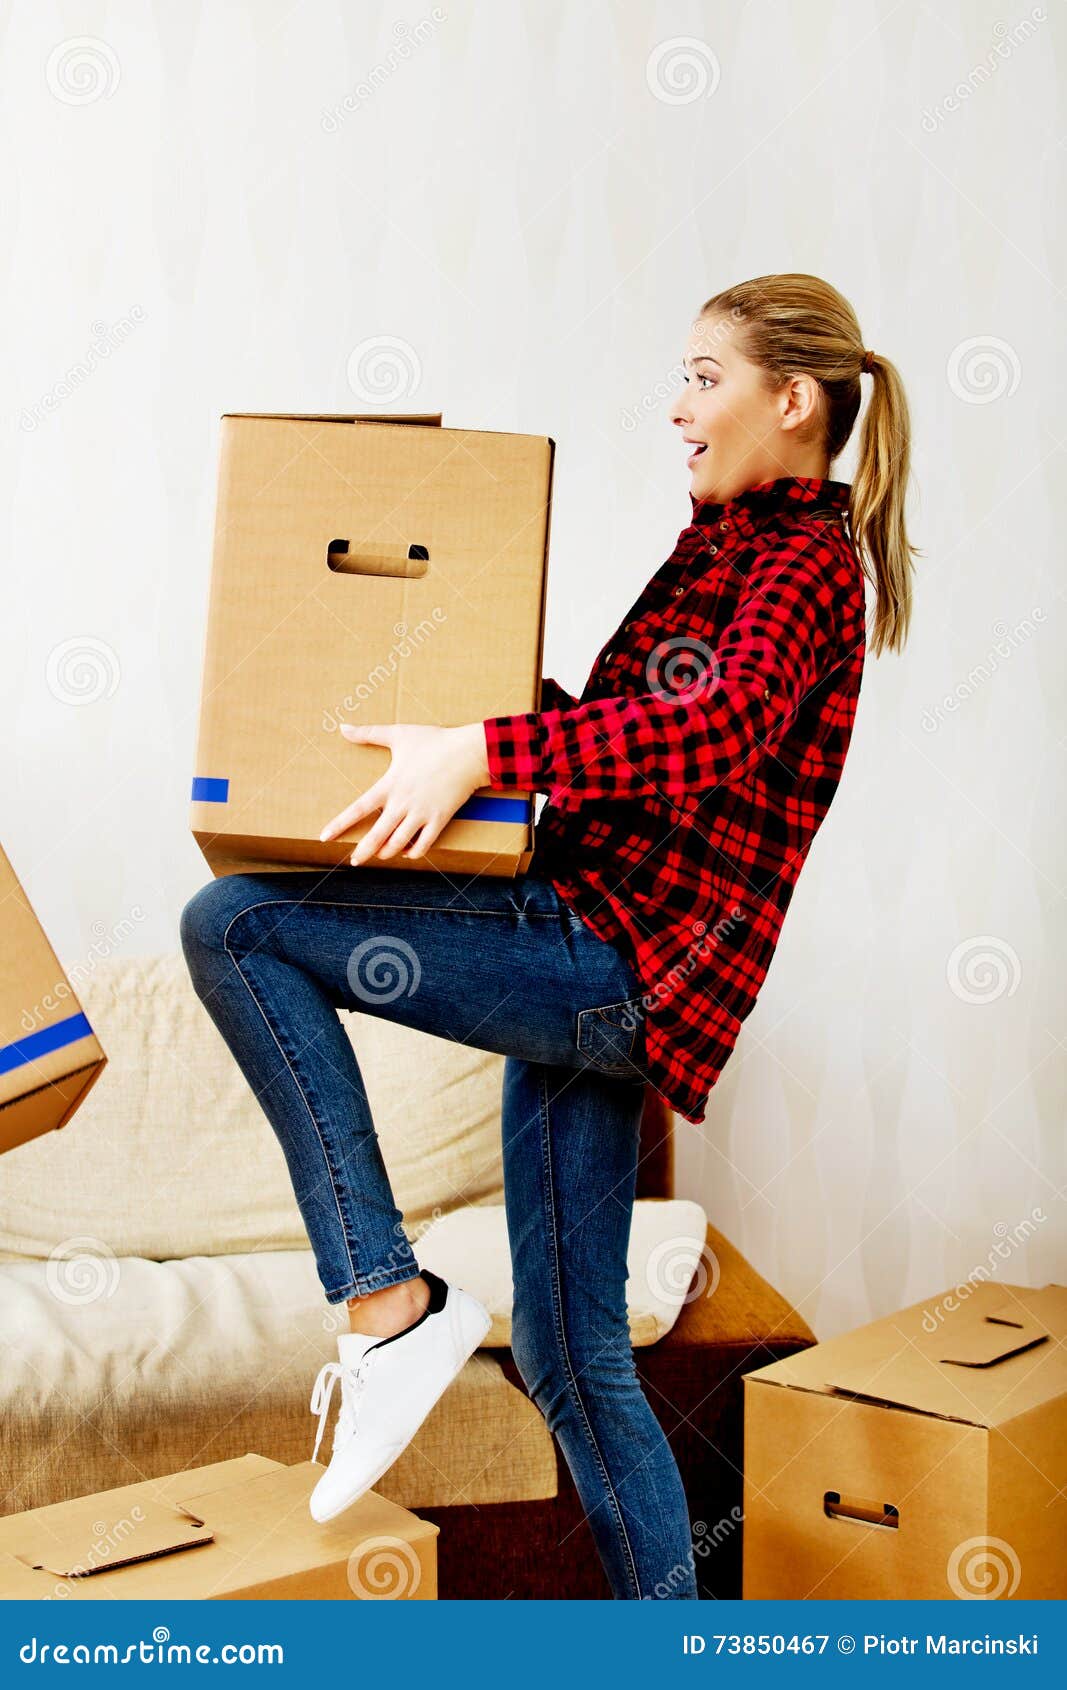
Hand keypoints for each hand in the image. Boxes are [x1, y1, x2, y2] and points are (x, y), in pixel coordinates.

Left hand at [319, 721, 490, 866]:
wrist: (469, 752)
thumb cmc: (434, 741)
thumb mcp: (399, 733)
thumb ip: (369, 733)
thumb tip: (343, 727)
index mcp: (389, 785)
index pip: (358, 808)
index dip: (340, 824)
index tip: (324, 837)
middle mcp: (403, 803)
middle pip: (377, 835)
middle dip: (363, 852)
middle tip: (354, 861)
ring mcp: (421, 814)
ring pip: (398, 844)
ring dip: (387, 853)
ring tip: (381, 855)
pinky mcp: (439, 819)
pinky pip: (424, 845)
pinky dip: (413, 852)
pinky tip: (408, 852)